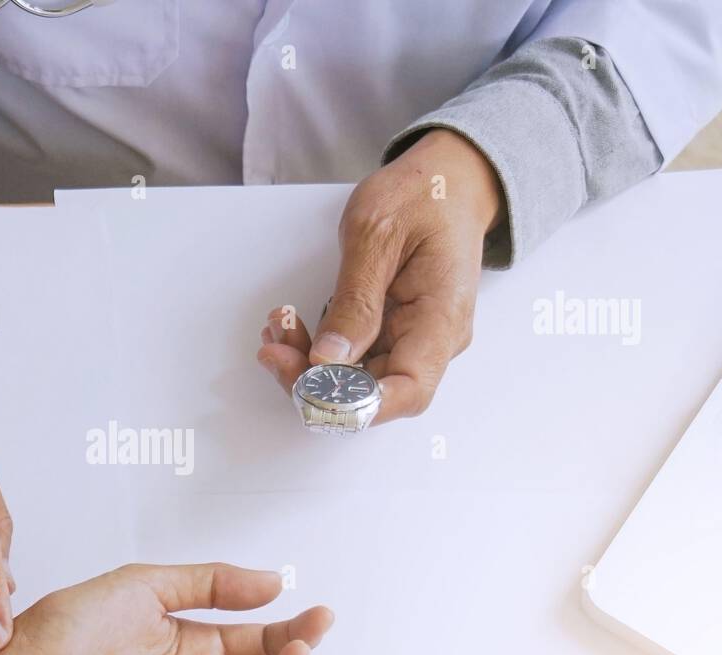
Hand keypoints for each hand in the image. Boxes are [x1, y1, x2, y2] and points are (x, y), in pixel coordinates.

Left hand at [257, 128, 502, 423]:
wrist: (448, 180)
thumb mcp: (377, 235)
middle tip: (273, 348)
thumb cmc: (422, 196)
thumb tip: (328, 358)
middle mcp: (432, 340)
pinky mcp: (393, 333)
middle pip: (372, 392)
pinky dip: (318, 349)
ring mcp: (412, 340)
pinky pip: (353, 358)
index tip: (307, 391)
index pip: (408, 390)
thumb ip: (355, 301)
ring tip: (280, 325)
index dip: (357, 406)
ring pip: (355, 379)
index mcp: (441, 318)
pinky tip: (292, 326)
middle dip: (313, 380)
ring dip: (308, 364)